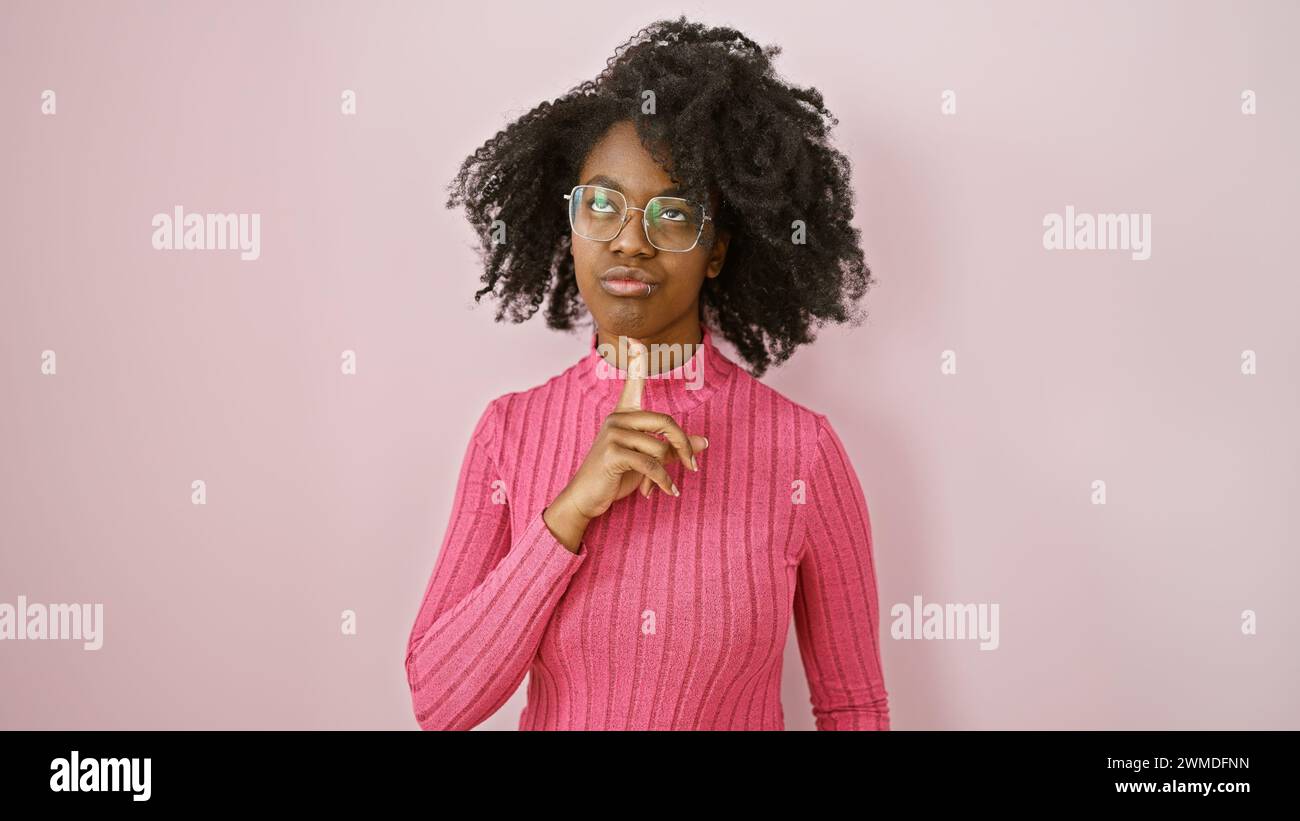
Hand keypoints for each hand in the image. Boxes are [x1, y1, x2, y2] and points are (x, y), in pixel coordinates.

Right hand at [551, 336, 708, 523]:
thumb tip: (705, 443)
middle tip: (693, 465)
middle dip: (683, 445)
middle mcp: (617, 419)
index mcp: (624, 415)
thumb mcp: (649, 461)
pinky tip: (667, 491)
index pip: (633, 382)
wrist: (587, 498)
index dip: (636, 361)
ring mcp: (613, 434)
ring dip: (668, 471)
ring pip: (658, 448)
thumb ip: (673, 449)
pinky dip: (663, 481)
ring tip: (666, 487)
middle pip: (665, 422)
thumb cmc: (617, 476)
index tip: (636, 338)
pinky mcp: (612, 452)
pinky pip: (650, 464)